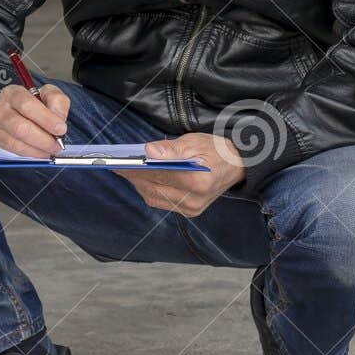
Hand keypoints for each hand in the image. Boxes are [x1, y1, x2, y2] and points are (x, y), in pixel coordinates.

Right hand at [0, 84, 70, 158]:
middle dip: (43, 139)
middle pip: (20, 127)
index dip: (45, 118)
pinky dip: (27, 156)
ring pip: (15, 143)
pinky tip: (38, 154)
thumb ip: (57, 102)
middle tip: (57, 145)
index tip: (61, 129)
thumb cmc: (30, 108)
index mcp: (13, 93)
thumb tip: (59, 120)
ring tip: (49, 151)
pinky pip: (10, 153)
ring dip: (36, 150)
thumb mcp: (47, 97)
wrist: (6, 119)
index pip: (27, 104)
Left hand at [114, 133, 245, 216]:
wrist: (237, 165)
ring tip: (126, 171)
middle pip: (152, 188)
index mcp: (196, 182)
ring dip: (138, 184)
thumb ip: (170, 149)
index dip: (136, 169)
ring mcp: (191, 209)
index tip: (119, 162)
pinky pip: (160, 202)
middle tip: (118, 165)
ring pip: (153, 197)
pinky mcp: (189, 212)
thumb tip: (148, 151)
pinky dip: (148, 190)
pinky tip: (141, 179)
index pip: (157, 175)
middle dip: (133, 176)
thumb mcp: (194, 142)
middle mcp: (193, 200)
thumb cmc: (215, 151)